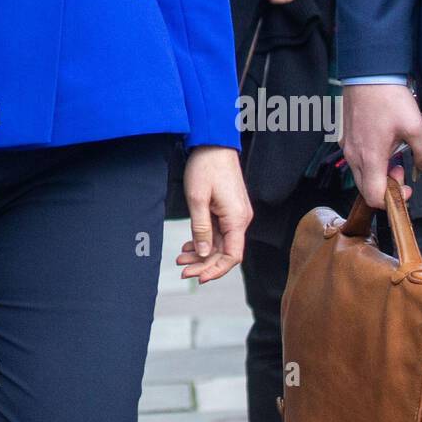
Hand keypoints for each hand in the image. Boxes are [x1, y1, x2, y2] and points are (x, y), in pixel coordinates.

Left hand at [176, 145, 251, 282]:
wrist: (214, 143)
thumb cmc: (206, 166)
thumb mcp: (197, 199)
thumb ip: (201, 228)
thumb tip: (203, 253)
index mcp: (237, 219)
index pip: (232, 256)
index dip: (216, 270)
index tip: (199, 277)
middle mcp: (240, 219)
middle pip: (225, 252)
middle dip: (204, 264)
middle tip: (183, 271)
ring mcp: (235, 214)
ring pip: (220, 243)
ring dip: (202, 254)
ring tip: (181, 260)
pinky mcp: (229, 210)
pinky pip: (219, 232)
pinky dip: (204, 240)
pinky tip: (189, 246)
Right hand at [342, 83, 421, 209]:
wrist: (367, 74)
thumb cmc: (389, 98)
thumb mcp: (416, 126)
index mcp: (370, 157)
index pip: (374, 197)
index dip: (392, 200)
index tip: (406, 187)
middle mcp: (353, 155)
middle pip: (366, 188)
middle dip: (386, 187)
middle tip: (401, 168)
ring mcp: (346, 146)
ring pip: (360, 174)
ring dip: (378, 174)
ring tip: (393, 154)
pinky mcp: (345, 137)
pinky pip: (355, 160)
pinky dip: (369, 162)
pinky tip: (382, 145)